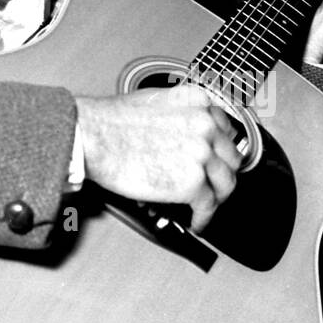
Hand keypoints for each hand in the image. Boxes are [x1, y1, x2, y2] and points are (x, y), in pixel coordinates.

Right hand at [74, 86, 241, 231]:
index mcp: (199, 102)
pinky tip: (195, 221)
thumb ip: (182, 114)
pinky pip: (208, 206)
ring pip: (225, 183)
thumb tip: (186, 135)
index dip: (221, 150)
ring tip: (203, 207)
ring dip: (215, 198)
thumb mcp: (157, 100)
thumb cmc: (111, 121)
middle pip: (231, 158)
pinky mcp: (191, 182)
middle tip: (212, 186)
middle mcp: (206, 124)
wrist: (92, 136)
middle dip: (221, 174)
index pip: (227, 130)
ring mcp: (202, 153)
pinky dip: (203, 218)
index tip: (217, 162)